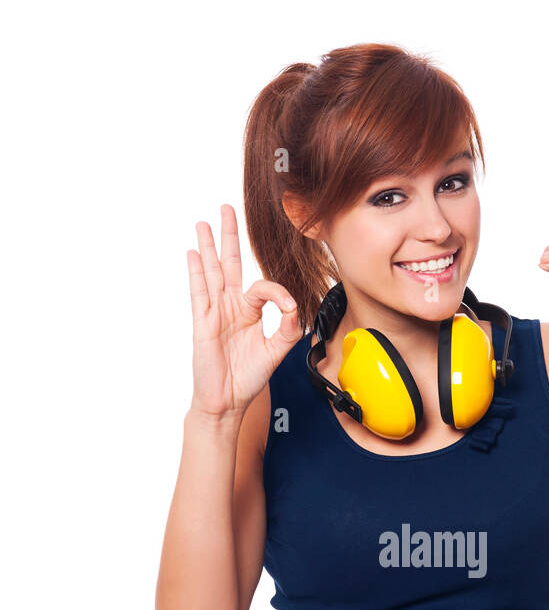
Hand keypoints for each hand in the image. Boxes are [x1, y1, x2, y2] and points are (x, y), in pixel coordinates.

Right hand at [187, 205, 301, 418]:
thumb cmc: (248, 378)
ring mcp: (214, 312)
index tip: (288, 306)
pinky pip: (199, 292)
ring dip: (208, 246)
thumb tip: (294, 306)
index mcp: (249, 312)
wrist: (228, 401)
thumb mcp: (277, 351)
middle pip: (230, 264)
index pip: (262, 286)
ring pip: (212, 272)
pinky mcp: (202, 322)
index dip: (277, 293)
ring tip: (204, 222)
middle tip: (226, 209)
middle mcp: (230, 307)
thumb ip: (288, 327)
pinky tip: (194, 253)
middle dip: (229, 236)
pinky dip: (197, 272)